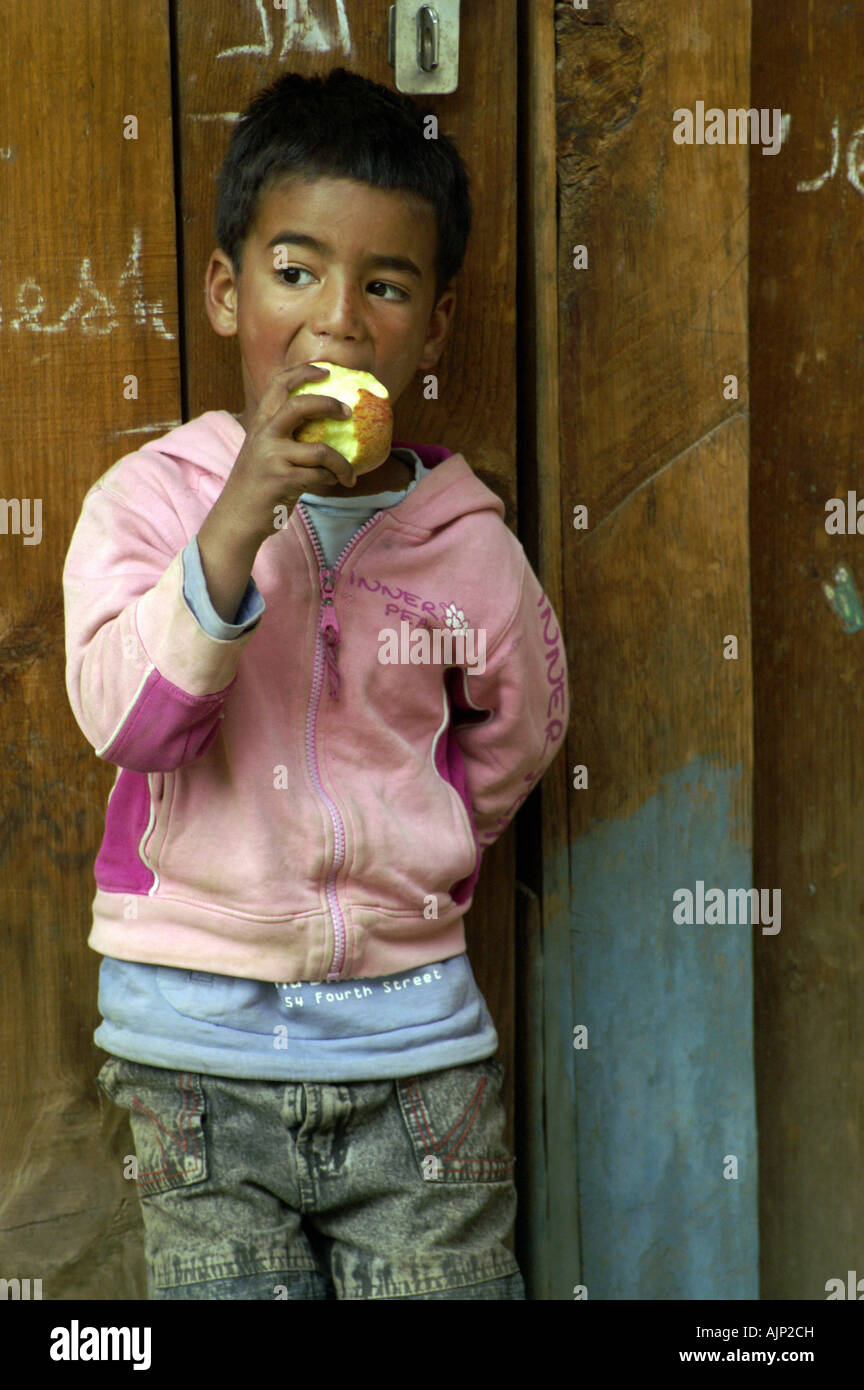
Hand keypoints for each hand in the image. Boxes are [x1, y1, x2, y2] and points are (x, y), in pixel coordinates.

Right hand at [215, 362, 356, 546]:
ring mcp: (272, 457)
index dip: (303, 372)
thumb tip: (324, 426)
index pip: (278, 384)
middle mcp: (264, 435)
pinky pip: (320, 476)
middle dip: (329, 404)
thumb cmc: (259, 485)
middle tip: (348, 412)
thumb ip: (284, 436)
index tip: (325, 370)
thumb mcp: (264, 452)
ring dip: (342, 464)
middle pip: (300, 405)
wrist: (237, 517)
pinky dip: (331, 480)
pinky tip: (332, 484)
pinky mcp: (282, 479)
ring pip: (321, 451)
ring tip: (349, 473)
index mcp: (261, 424)